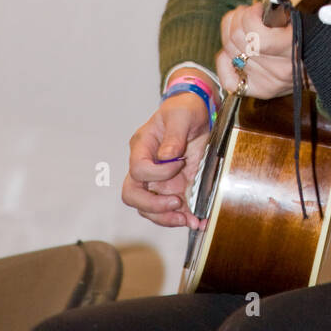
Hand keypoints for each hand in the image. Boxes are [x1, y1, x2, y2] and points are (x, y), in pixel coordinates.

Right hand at [122, 92, 210, 229]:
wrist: (198, 113)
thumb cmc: (184, 110)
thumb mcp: (181, 115)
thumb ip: (174, 135)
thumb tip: (168, 157)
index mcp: (142, 147)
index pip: (138, 169)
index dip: (157, 173)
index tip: (179, 163)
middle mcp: (146, 167)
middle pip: (133, 195)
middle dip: (153, 205)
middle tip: (177, 202)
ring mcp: (158, 181)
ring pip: (149, 209)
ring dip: (168, 218)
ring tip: (189, 219)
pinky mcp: (174, 188)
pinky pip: (171, 210)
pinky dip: (183, 218)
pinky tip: (198, 221)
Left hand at [215, 0, 295, 99]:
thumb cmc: (322, 26)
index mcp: (294, 45)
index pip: (254, 33)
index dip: (250, 13)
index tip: (261, 7)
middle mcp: (282, 68)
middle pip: (237, 41)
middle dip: (237, 19)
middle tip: (251, 14)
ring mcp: (271, 82)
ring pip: (230, 53)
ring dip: (232, 34)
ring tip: (247, 28)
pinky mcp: (263, 90)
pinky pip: (228, 78)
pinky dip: (226, 61)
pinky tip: (238, 51)